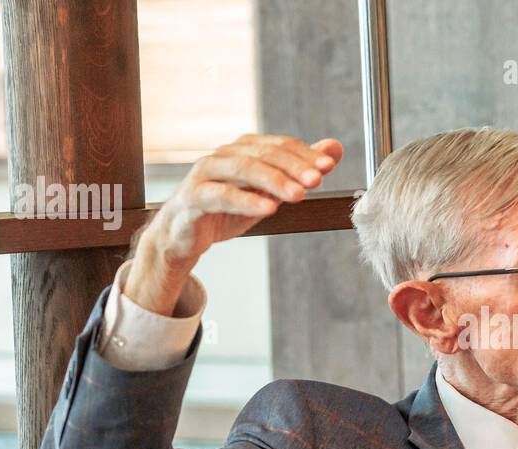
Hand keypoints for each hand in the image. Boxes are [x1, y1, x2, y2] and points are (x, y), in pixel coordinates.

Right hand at [126, 134, 343, 314]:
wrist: (184, 234)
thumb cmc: (226, 209)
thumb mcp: (268, 192)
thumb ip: (298, 171)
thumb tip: (334, 149)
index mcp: (243, 149)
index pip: (279, 145)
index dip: (305, 154)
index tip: (328, 166)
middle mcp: (224, 155)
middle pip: (263, 154)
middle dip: (293, 167)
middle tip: (317, 180)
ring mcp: (206, 173)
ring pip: (243, 169)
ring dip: (274, 181)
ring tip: (298, 195)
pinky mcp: (194, 196)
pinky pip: (222, 195)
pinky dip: (246, 201)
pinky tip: (268, 208)